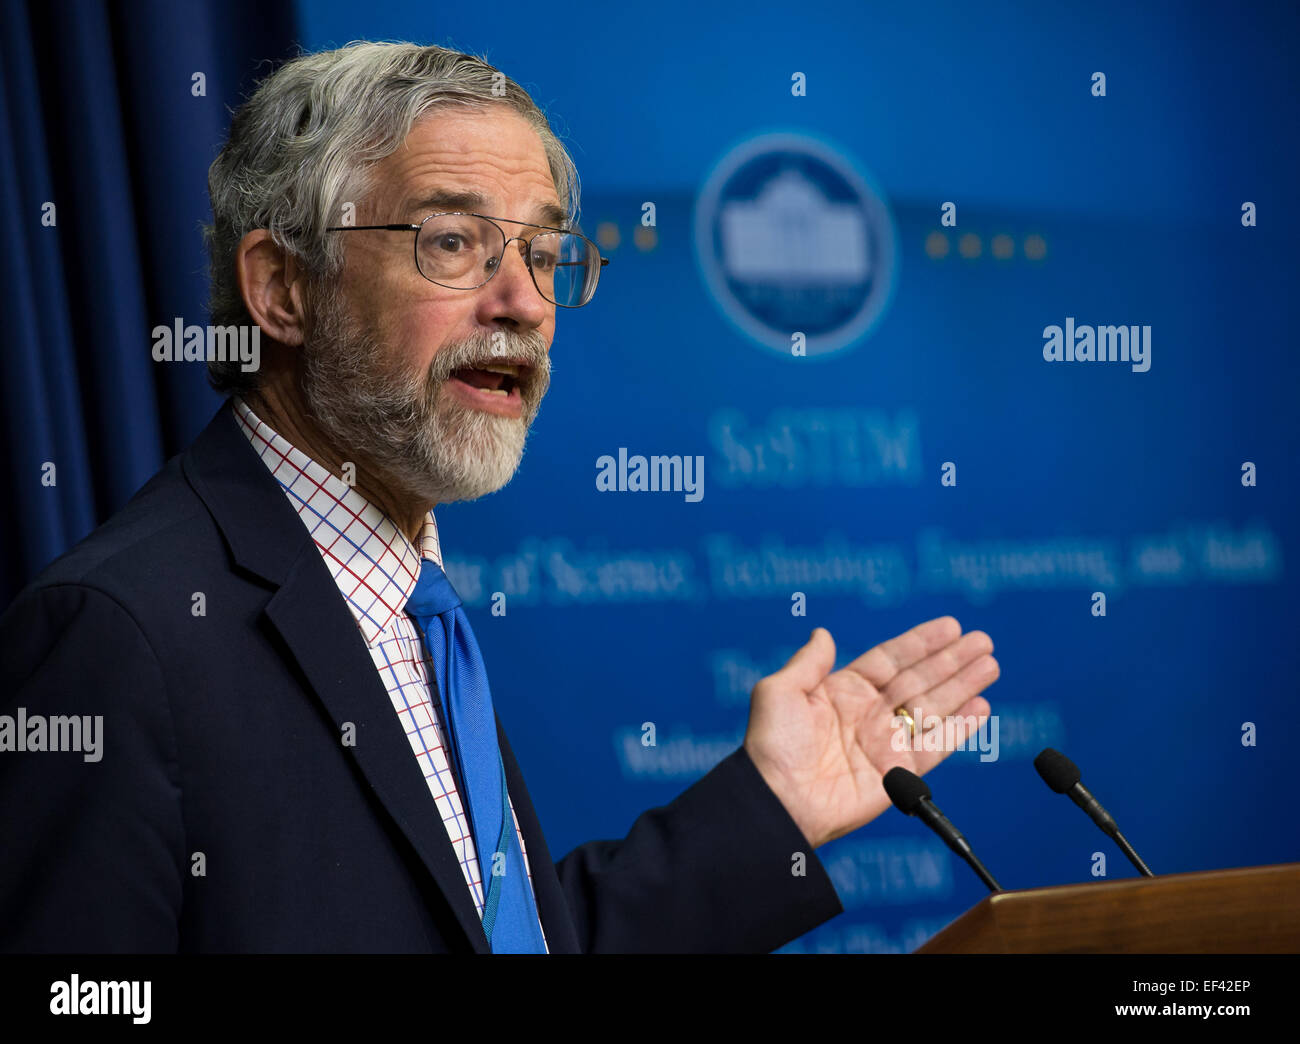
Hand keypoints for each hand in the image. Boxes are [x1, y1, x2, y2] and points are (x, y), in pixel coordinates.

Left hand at [743, 617, 998, 848]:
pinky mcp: (899, 774)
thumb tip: (822, 632)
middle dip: (952, 659)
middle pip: (920, 679)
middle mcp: (869, 714)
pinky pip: (937, 746)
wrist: (778, 801)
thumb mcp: (779, 692)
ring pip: (935, 707)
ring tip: (990, 665)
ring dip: (964, 686)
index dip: (921, 642)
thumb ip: (808, 662)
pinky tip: (981, 707)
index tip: (950, 626)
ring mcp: (886, 743)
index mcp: (843, 691)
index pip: (891, 659)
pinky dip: (961, 728)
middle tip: (983, 640)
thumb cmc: (771, 747)